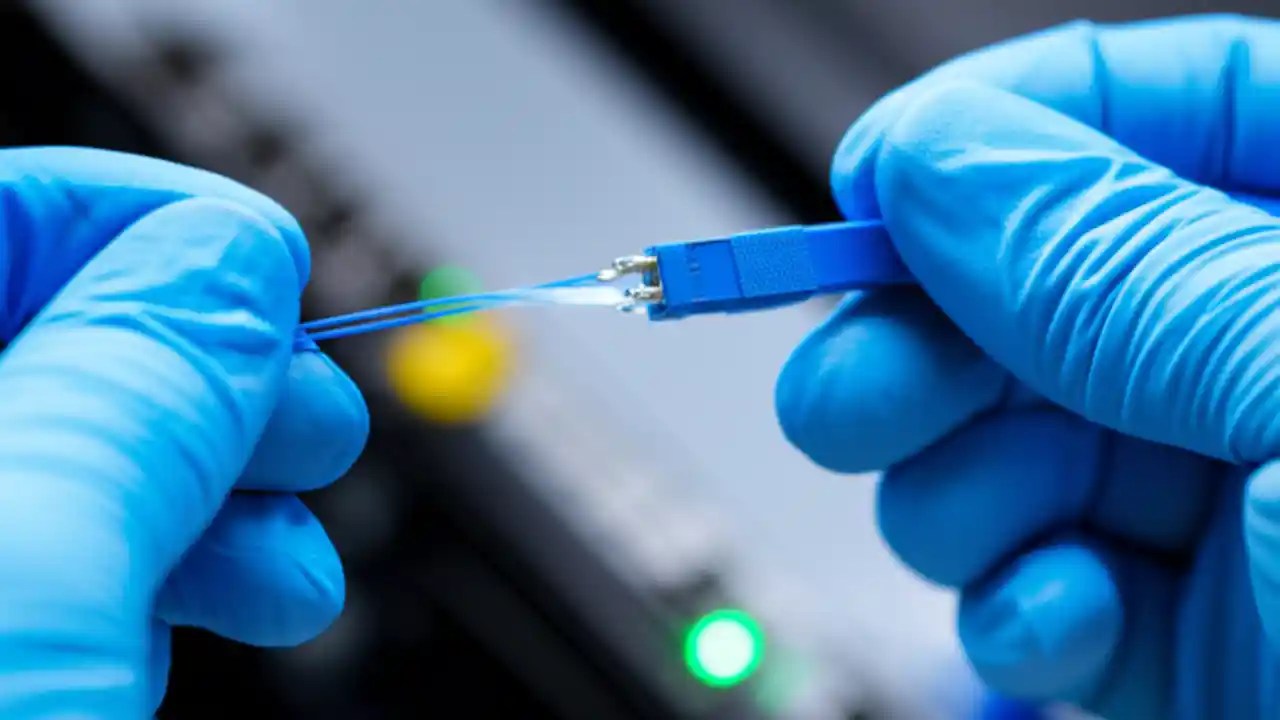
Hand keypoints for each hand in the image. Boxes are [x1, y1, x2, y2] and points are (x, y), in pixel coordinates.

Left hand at [0, 147, 366, 715]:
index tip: (270, 271)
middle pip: (85, 328)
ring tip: (288, 551)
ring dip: (247, 483)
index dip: (150, 219)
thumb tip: (232, 258)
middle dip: (227, 368)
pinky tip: (261, 595)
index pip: (7, 216)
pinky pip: (130, 546)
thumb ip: (131, 391)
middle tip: (296, 426)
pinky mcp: (25, 631)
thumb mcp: (30, 574)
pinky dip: (222, 562)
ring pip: (125, 446)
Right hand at [776, 15, 1279, 718]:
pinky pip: (1039, 578)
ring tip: (998, 531)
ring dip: (962, 487)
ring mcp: (1232, 497)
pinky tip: (1064, 623)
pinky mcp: (1188, 629)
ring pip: (1007, 439)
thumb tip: (940, 164)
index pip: (1154, 104)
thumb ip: (1123, 266)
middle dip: (929, 340)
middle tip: (853, 390)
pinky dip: (1016, 604)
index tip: (867, 193)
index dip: (989, 133)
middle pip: (1039, 286)